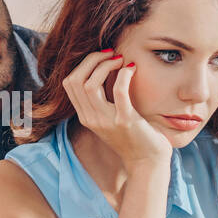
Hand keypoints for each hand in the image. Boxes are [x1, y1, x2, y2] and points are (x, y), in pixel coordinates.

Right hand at [61, 49, 171, 171]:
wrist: (147, 163)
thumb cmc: (134, 137)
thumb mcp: (110, 117)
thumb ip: (103, 100)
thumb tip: (105, 68)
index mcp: (85, 116)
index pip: (70, 83)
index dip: (83, 65)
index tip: (102, 58)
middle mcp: (91, 118)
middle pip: (75, 80)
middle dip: (91, 60)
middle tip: (111, 54)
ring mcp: (106, 121)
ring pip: (90, 84)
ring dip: (105, 65)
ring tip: (120, 60)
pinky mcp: (124, 121)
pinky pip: (118, 91)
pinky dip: (124, 74)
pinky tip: (132, 68)